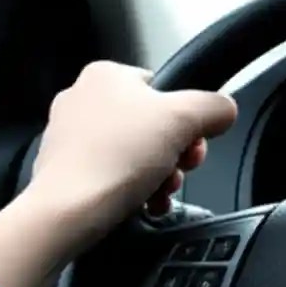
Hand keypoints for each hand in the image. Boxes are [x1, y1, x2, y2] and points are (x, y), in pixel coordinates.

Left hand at [29, 61, 237, 232]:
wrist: (67, 212)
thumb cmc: (118, 157)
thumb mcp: (185, 119)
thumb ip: (215, 106)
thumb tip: (224, 111)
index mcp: (105, 74)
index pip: (163, 88)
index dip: (186, 118)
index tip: (193, 144)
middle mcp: (81, 98)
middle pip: (151, 123)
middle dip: (173, 152)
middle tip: (179, 170)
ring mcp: (67, 135)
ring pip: (132, 152)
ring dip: (157, 174)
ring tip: (159, 192)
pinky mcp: (62, 170)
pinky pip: (110, 174)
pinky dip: (131, 188)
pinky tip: (142, 203)